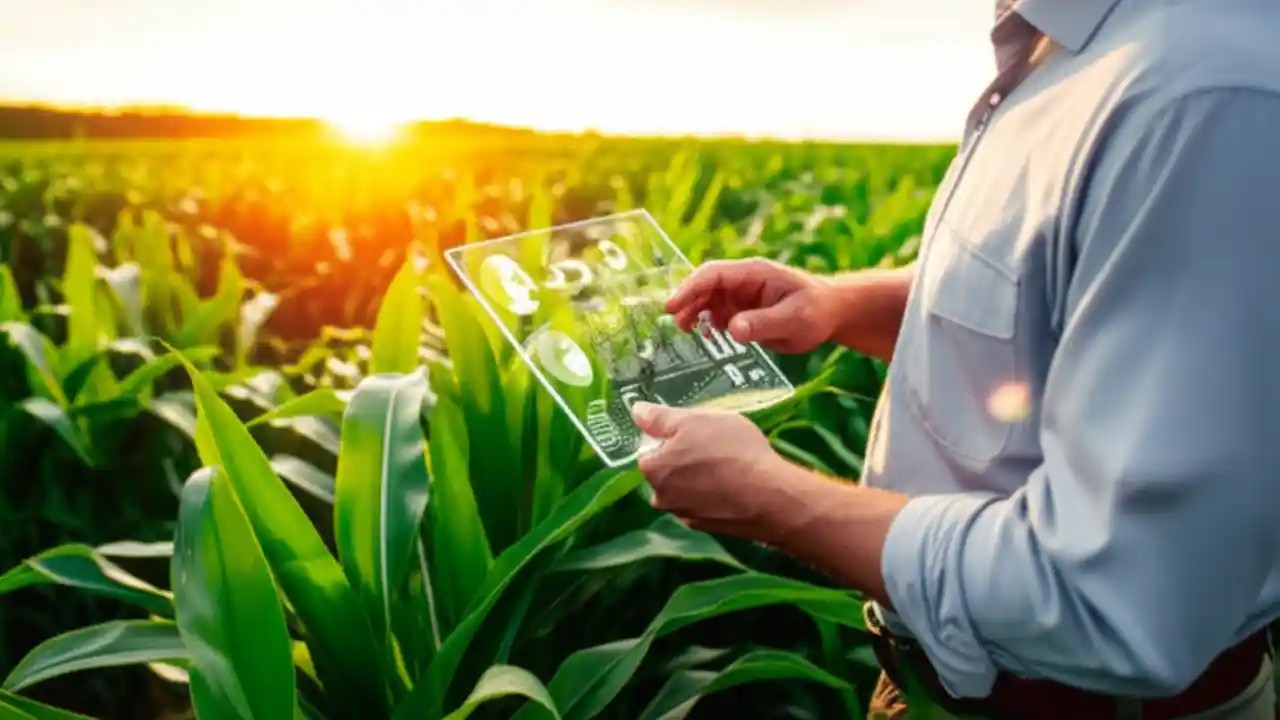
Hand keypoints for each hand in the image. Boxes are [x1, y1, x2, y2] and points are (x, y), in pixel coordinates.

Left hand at [630, 400, 792, 538]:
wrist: (769, 497)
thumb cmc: (729, 450)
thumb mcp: (694, 419)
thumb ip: (660, 417)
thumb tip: (635, 411)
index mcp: (651, 469)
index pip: (650, 448)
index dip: (672, 437)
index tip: (696, 433)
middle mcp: (661, 498)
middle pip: (668, 471)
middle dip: (686, 459)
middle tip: (716, 447)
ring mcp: (685, 516)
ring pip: (687, 489)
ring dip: (701, 479)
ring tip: (731, 467)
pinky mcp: (708, 529)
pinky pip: (706, 505)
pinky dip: (715, 497)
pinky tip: (737, 487)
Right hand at [665, 258, 837, 353]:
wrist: (831, 314)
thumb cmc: (817, 311)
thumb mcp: (794, 319)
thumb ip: (764, 323)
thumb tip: (733, 329)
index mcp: (753, 273)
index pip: (714, 275)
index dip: (690, 288)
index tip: (672, 305)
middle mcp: (743, 281)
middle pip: (705, 286)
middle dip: (687, 300)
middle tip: (675, 323)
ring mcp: (741, 296)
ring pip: (707, 300)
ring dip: (693, 312)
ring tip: (685, 331)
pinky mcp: (742, 311)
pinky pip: (717, 314)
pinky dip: (706, 323)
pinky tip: (704, 337)